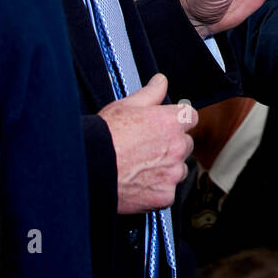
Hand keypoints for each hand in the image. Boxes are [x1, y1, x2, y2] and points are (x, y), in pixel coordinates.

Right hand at [98, 74, 197, 213]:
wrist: (88, 169)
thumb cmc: (104, 136)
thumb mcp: (125, 106)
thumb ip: (151, 93)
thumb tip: (161, 81)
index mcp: (172, 122)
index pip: (190, 117)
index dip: (176, 121)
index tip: (165, 127)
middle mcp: (177, 147)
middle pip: (185, 144)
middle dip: (171, 146)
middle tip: (147, 149)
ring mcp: (172, 173)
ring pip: (179, 170)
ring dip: (167, 169)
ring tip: (140, 168)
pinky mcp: (165, 196)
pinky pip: (168, 192)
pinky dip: (157, 190)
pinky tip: (138, 185)